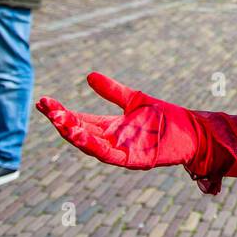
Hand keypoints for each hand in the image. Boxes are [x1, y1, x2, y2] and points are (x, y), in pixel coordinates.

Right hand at [37, 72, 207, 170]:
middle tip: (45, 107)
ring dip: (72, 134)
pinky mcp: (132, 159)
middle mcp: (111, 140)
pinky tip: (80, 135)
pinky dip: (93, 146)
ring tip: (57, 120)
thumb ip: (112, 91)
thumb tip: (89, 76)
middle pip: (80, 131)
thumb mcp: (134, 100)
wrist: (193, 131)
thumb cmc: (166, 118)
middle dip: (61, 120)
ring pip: (90, 144)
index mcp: (110, 127)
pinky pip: (108, 154)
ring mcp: (120, 151)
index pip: (79, 119)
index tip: (43, 101)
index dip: (61, 112)